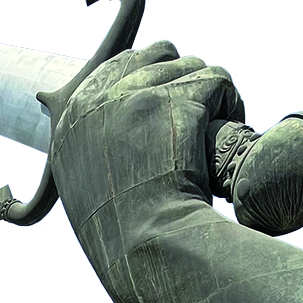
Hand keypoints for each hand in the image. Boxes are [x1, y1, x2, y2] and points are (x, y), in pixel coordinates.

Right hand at [54, 41, 243, 259]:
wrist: (145, 248)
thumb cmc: (121, 236)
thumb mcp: (85, 189)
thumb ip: (92, 152)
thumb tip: (100, 135)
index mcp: (72, 118)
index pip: (119, 65)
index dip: (153, 80)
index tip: (172, 109)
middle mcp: (99, 98)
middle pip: (157, 54)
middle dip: (182, 79)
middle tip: (197, 117)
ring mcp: (137, 95)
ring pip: (192, 66)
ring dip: (209, 94)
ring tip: (216, 130)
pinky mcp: (177, 100)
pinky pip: (217, 80)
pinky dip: (231, 103)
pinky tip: (229, 131)